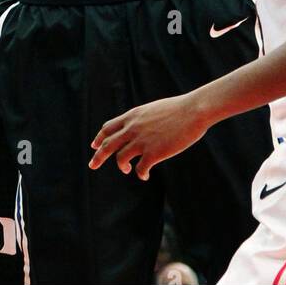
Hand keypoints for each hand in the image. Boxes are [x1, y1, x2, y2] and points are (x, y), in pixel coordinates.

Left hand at [89, 94, 209, 179]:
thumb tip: (137, 128)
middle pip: (107, 145)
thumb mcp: (152, 109)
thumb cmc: (177, 109)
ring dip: (122, 166)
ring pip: (121, 158)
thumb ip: (141, 119)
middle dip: (98, 156)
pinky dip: (141, 174)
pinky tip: (145, 175)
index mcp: (132, 116)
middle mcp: (133, 128)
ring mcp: (142, 141)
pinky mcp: (153, 153)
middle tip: (92, 165)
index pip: (108, 128)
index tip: (94, 145)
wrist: (192, 111)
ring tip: (127, 169)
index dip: (99, 138)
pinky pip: (140, 169)